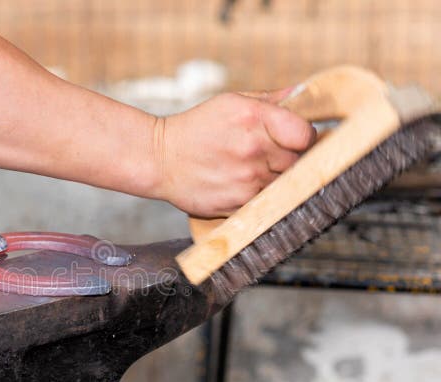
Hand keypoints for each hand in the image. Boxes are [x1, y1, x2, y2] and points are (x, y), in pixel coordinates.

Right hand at [153, 89, 316, 217]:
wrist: (158, 159)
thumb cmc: (195, 128)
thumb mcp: (230, 103)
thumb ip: (270, 101)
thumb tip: (303, 93)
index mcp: (254, 118)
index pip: (306, 135)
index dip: (305, 139)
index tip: (298, 141)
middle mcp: (253, 149)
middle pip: (299, 162)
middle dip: (292, 160)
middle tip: (275, 158)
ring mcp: (246, 179)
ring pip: (285, 185)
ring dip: (277, 180)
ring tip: (255, 172)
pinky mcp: (237, 203)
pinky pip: (265, 202)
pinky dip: (261, 197)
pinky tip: (244, 186)